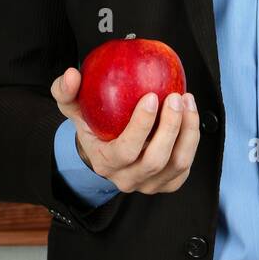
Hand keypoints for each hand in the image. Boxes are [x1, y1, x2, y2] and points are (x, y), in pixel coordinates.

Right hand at [50, 67, 199, 193]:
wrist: (106, 149)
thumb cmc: (92, 125)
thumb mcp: (73, 108)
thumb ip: (66, 91)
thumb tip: (71, 75)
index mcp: (105, 162)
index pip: (125, 151)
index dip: (141, 126)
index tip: (151, 96)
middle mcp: (127, 179)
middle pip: (155, 160)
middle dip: (170, 127)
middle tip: (175, 97)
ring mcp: (149, 184)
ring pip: (177, 164)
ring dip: (187, 131)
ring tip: (186, 102)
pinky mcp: (168, 182)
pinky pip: (186, 166)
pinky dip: (192, 139)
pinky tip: (190, 114)